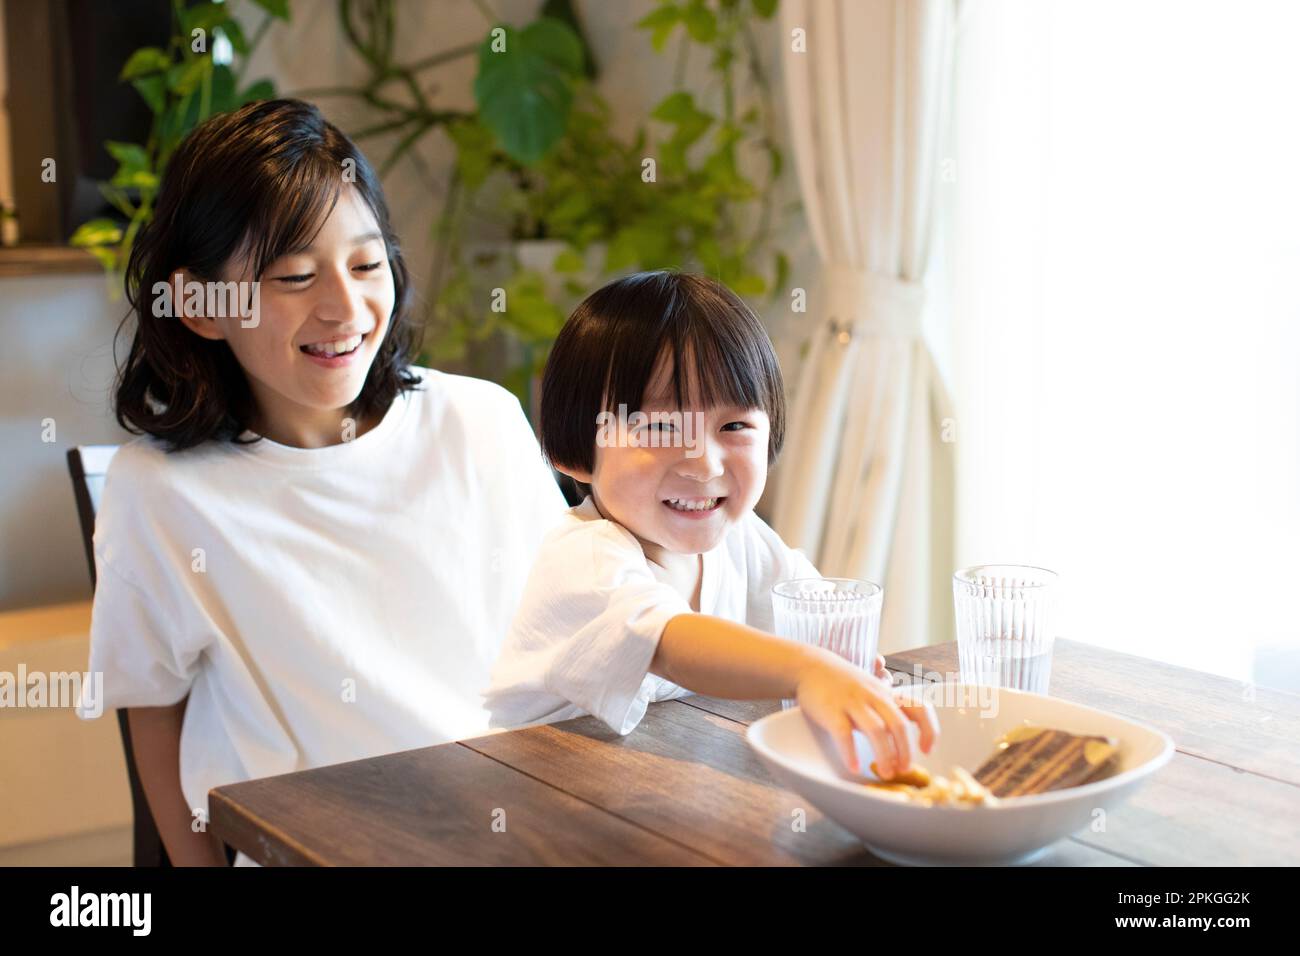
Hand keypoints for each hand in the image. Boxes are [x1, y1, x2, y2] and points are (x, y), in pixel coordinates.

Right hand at [794, 650, 937, 779]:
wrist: (810, 665)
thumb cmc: (843, 682)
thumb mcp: (871, 689)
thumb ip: (887, 708)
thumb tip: (904, 738)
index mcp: (887, 694)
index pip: (919, 708)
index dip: (929, 730)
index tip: (927, 750)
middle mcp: (874, 697)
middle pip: (898, 725)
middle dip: (905, 752)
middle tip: (903, 770)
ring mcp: (852, 703)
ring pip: (876, 731)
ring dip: (885, 756)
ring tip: (885, 773)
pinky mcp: (831, 710)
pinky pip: (844, 734)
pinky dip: (850, 753)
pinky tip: (853, 767)